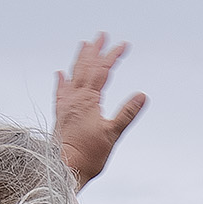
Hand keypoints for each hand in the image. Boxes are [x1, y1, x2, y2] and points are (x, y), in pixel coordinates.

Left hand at [54, 34, 146, 188]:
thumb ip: (127, 113)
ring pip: (72, 75)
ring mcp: (66, 105)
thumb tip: (142, 96)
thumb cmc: (88, 155)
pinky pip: (60, 91)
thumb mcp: (113, 134)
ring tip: (83, 46)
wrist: (64, 167)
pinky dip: (61, 81)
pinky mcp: (60, 114)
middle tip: (101, 36)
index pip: (102, 71)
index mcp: (87, 99)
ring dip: (79, 59)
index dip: (113, 56)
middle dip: (94, 50)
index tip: (123, 45)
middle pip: (85, 67)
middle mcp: (74, 97)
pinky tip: (60, 74)